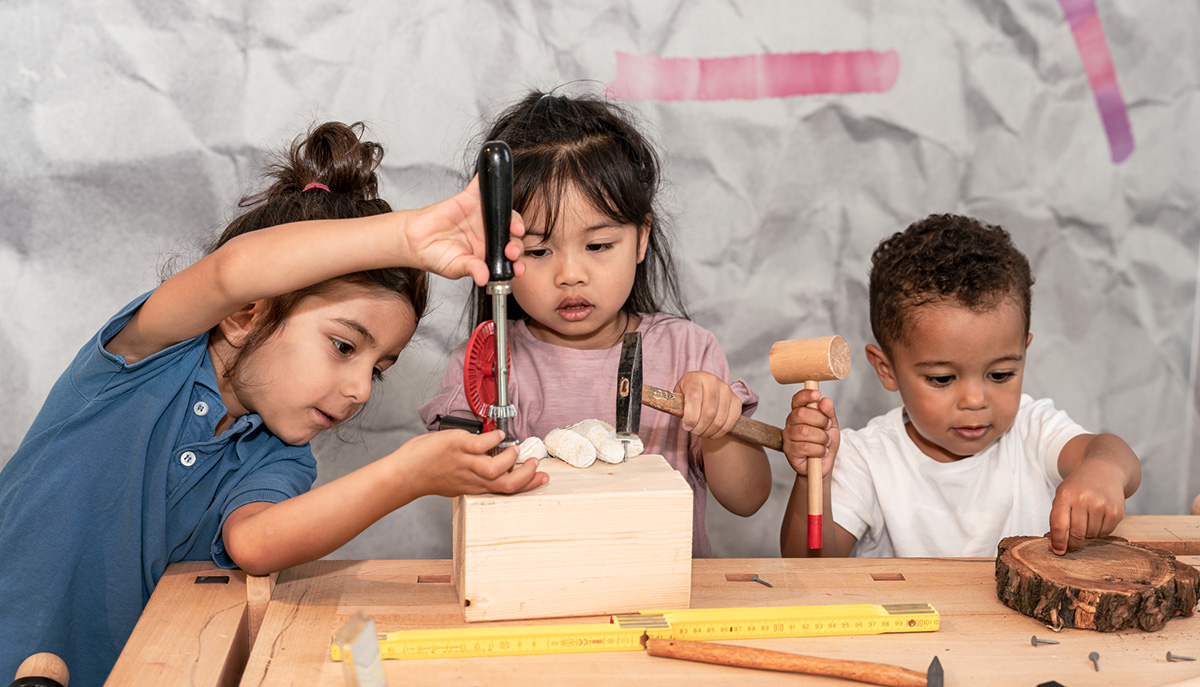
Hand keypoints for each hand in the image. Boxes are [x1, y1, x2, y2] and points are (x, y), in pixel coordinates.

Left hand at [399, 429, 547, 497]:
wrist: (404, 474)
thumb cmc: (426, 475)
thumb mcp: (455, 480)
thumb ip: (473, 474)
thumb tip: (488, 460)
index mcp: (474, 486)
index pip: (506, 490)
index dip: (528, 485)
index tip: (542, 477)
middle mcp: (473, 478)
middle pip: (508, 484)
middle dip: (527, 476)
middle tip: (536, 464)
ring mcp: (465, 463)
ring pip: (497, 468)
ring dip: (511, 458)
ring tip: (515, 449)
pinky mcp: (458, 447)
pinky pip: (482, 444)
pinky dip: (494, 439)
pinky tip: (497, 434)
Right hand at [402, 176, 525, 286]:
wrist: (415, 240)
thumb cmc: (435, 256)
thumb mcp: (454, 267)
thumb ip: (471, 269)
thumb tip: (483, 278)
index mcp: (488, 254)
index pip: (508, 259)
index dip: (516, 263)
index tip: (518, 269)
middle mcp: (489, 235)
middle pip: (511, 238)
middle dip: (516, 246)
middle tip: (511, 251)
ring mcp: (483, 216)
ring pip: (505, 215)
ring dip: (514, 221)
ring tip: (515, 228)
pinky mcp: (472, 199)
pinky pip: (482, 188)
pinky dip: (489, 181)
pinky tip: (496, 179)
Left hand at [673, 371, 742, 438]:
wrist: (704, 388)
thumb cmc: (688, 393)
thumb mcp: (678, 395)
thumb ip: (678, 405)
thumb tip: (685, 421)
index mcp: (696, 378)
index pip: (694, 398)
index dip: (690, 416)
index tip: (686, 426)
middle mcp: (713, 381)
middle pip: (708, 411)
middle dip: (699, 427)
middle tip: (693, 431)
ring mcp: (727, 391)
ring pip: (719, 420)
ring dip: (708, 431)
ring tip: (701, 432)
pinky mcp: (736, 401)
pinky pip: (729, 423)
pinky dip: (719, 432)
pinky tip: (711, 432)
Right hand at [782, 388, 838, 477]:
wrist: (823, 466)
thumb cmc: (825, 444)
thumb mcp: (831, 426)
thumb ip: (829, 413)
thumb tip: (825, 400)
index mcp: (799, 413)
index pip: (797, 400)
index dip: (805, 395)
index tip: (817, 394)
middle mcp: (791, 423)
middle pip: (801, 414)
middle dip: (820, 420)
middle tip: (827, 428)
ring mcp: (788, 437)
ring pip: (804, 431)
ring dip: (821, 437)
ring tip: (825, 443)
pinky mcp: (789, 451)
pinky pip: (805, 446)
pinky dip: (819, 450)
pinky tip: (821, 452)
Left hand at [1046, 461, 1125, 554]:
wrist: (1104, 471)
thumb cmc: (1078, 487)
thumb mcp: (1062, 496)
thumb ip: (1057, 520)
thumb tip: (1056, 549)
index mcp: (1065, 495)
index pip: (1059, 525)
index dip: (1058, 542)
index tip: (1057, 551)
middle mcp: (1084, 499)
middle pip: (1076, 534)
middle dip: (1072, 543)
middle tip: (1072, 543)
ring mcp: (1102, 506)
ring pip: (1090, 536)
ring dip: (1087, 535)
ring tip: (1086, 521)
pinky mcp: (1116, 512)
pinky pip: (1105, 533)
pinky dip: (1099, 532)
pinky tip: (1097, 519)